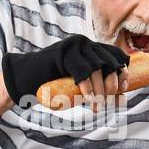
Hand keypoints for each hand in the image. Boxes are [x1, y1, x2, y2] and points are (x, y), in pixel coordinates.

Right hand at [1, 34, 129, 108]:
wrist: (25, 77)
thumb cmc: (52, 82)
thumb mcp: (79, 81)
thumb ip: (94, 82)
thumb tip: (119, 96)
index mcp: (90, 47)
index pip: (115, 55)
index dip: (123, 71)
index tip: (123, 89)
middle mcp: (84, 43)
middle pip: (108, 62)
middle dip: (112, 84)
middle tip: (108, 103)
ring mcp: (72, 46)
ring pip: (97, 68)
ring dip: (100, 90)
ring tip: (97, 106)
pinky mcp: (62, 54)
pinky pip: (81, 70)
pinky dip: (87, 86)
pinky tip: (88, 98)